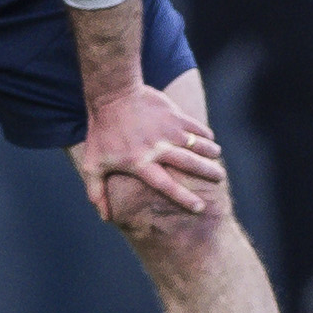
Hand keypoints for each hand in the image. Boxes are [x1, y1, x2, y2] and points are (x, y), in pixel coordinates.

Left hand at [77, 84, 226, 219]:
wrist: (112, 94)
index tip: (199, 208)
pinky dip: (205, 133)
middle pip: (190, 164)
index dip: (184, 198)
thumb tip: (105, 218)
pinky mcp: (174, 115)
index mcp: (141, 163)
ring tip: (217, 157)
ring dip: (211, 151)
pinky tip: (209, 138)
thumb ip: (97, 192)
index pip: (167, 186)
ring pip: (197, 144)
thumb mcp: (92, 164)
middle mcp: (158, 148)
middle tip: (220, 178)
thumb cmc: (101, 132)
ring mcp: (168, 130)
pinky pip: (195, 126)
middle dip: (208, 172)